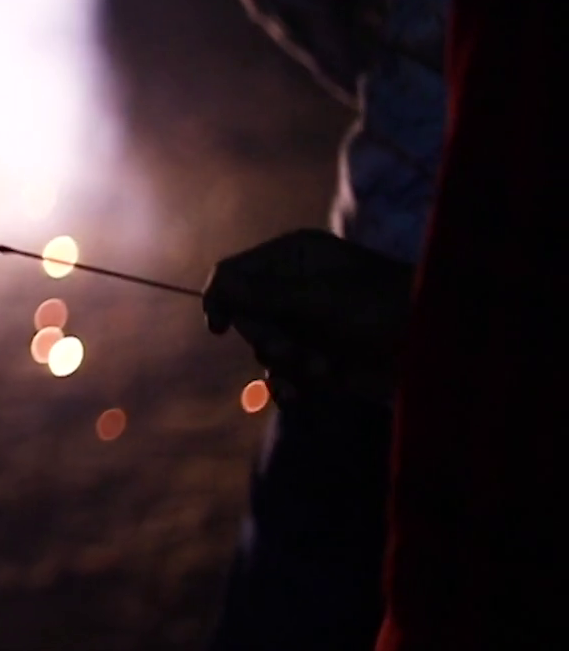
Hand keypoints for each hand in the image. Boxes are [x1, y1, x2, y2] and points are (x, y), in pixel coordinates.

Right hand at [203, 229, 414, 404]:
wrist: (438, 348)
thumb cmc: (384, 308)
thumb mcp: (321, 299)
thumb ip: (264, 294)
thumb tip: (214, 288)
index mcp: (293, 257)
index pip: (234, 273)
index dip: (221, 299)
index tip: (219, 326)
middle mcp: (292, 288)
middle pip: (244, 315)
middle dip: (267, 337)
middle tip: (292, 351)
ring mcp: (304, 325)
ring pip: (261, 349)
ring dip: (285, 365)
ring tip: (321, 370)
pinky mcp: (316, 358)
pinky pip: (280, 375)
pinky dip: (286, 386)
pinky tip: (297, 396)